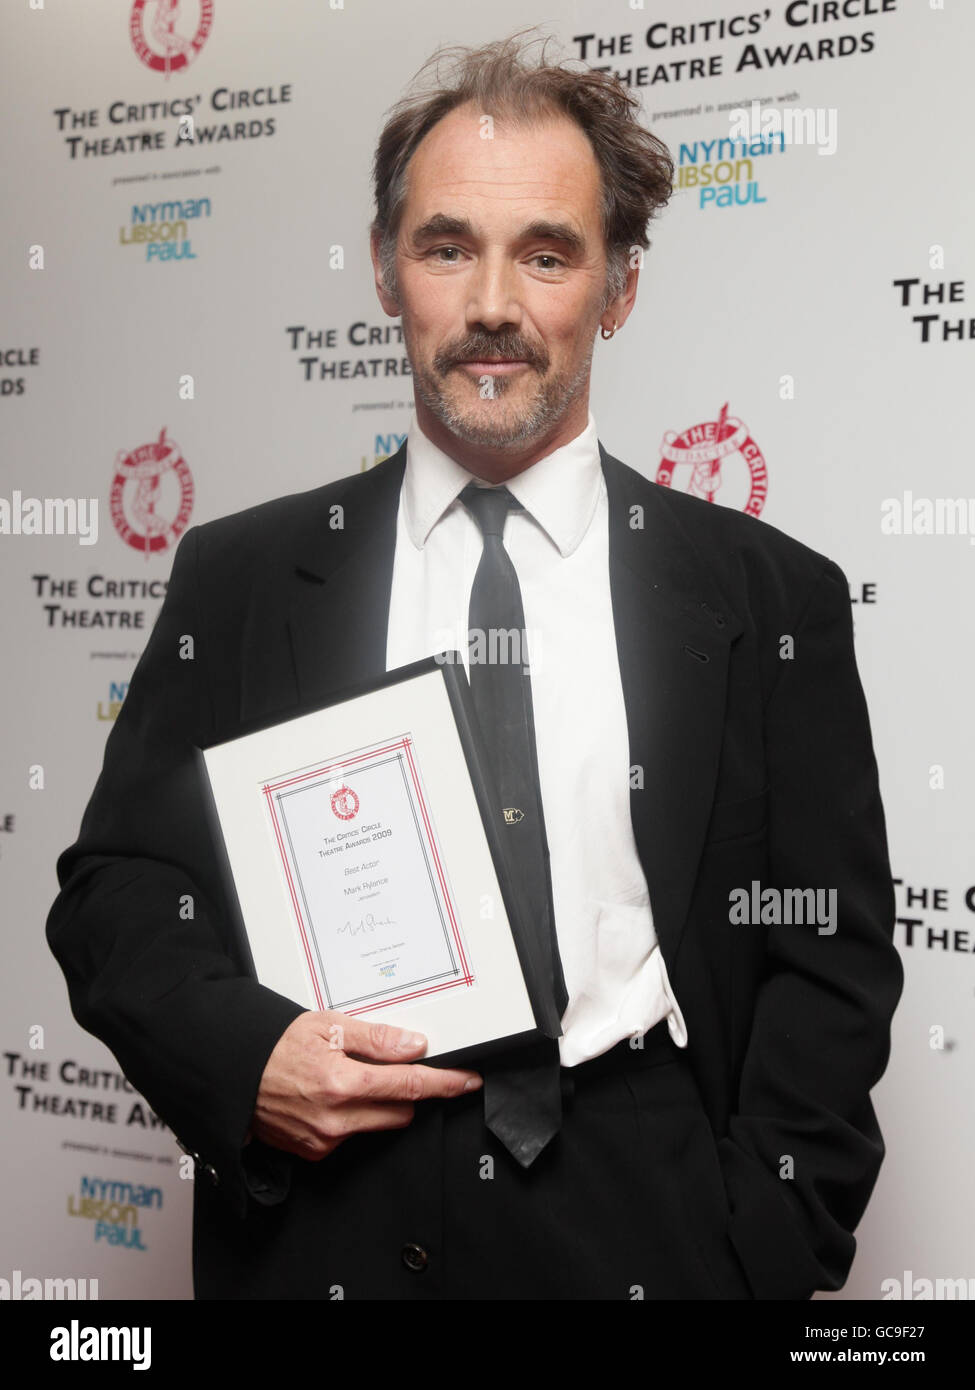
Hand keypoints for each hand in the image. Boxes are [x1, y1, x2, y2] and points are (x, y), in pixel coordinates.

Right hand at [249, 1010, 481, 1160]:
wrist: (233, 1074)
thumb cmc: (275, 1046)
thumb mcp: (328, 1026)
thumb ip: (377, 1039)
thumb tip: (415, 1046)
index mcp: (341, 1083)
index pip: (409, 1086)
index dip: (444, 1083)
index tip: (467, 1081)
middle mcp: (335, 1118)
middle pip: (400, 1112)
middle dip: (403, 1092)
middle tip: (382, 1069)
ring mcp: (324, 1140)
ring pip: (377, 1125)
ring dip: (376, 1105)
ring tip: (345, 1080)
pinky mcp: (315, 1153)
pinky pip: (351, 1135)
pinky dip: (351, 1118)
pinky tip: (328, 1098)